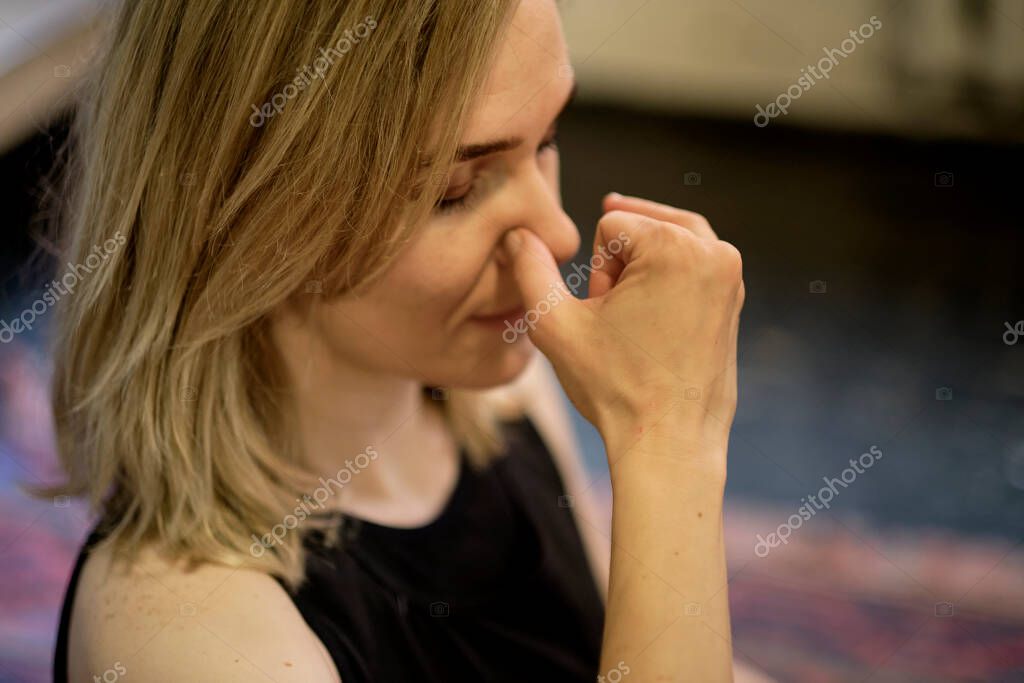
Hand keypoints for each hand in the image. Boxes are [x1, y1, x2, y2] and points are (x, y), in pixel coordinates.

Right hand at [504, 193, 743, 475]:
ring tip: (631, 321)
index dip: (595, 273)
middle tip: (618, 321)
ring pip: (665, 243)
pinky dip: (665, 283)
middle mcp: (715, 252)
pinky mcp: (734, 298)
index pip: (609, 225)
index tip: (607, 319)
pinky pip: (688, 266)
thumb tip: (518, 233)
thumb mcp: (554, 325)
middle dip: (620, 267)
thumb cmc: (614, 387)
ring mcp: (730, 276)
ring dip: (641, 270)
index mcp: (675, 247)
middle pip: (641, 227)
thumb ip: (528, 268)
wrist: (669, 443)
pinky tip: (651, 325)